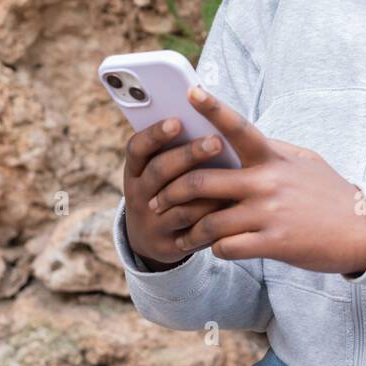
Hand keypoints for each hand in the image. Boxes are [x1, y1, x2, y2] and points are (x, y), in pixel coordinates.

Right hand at [122, 116, 235, 268]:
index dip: (154, 134)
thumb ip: (176, 149)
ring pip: (175, 203)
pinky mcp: (167, 244)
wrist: (151, 238)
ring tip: (229, 172)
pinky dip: (210, 215)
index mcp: (134, 170)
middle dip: (188, 155)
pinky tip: (230, 202)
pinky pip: (190, 230)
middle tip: (216, 141)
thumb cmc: (166, 188)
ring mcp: (150, 221)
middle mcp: (137, 195)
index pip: (137, 148)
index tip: (177, 120)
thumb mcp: (160, 169)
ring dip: (204, 188)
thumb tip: (210, 122)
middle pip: (159, 172)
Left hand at [145, 86, 365, 274]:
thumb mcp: (304, 162)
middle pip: (201, 181)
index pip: (238, 127)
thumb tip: (245, 138)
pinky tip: (215, 249)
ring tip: (182, 236)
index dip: (212, 107)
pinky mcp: (274, 244)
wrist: (363, 231)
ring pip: (209, 220)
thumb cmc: (329, 194)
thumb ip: (272, 151)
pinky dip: (215, 249)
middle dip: (171, 192)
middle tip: (157, 199)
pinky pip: (227, 247)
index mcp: (273, 158)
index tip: (191, 92)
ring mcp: (269, 213)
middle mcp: (267, 181)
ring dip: (190, 231)